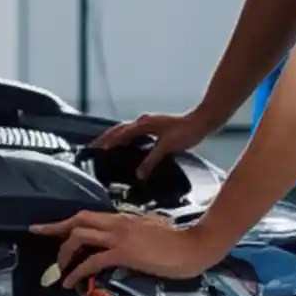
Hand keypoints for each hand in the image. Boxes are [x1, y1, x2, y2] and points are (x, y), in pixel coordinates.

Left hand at [29, 211, 230, 287]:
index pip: (88, 216)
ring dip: (65, 253)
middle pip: (78, 220)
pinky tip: (71, 281)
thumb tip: (130, 230)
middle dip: (56, 229)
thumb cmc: (177, 239)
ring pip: (80, 236)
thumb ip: (138, 227)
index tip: (46, 225)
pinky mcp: (123, 252)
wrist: (192, 245)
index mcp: (123, 217)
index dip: (65, 221)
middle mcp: (117, 223)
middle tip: (39, 234)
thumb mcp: (153, 226)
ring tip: (60, 269)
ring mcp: (119, 236)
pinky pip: (92, 260)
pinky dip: (77, 271)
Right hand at [90, 110, 215, 178]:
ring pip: (125, 129)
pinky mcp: (154, 126)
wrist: (202, 121)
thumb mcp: (167, 147)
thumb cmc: (186, 132)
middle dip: (105, 138)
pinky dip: (125, 138)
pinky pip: (134, 132)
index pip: (121, 133)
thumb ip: (151, 160)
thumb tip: (139, 174)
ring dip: (114, 137)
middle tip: (92, 147)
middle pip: (118, 129)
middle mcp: (144, 121)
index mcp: (144, 124)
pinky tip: (126, 146)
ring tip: (104, 147)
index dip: (108, 142)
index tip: (96, 150)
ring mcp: (149, 123)